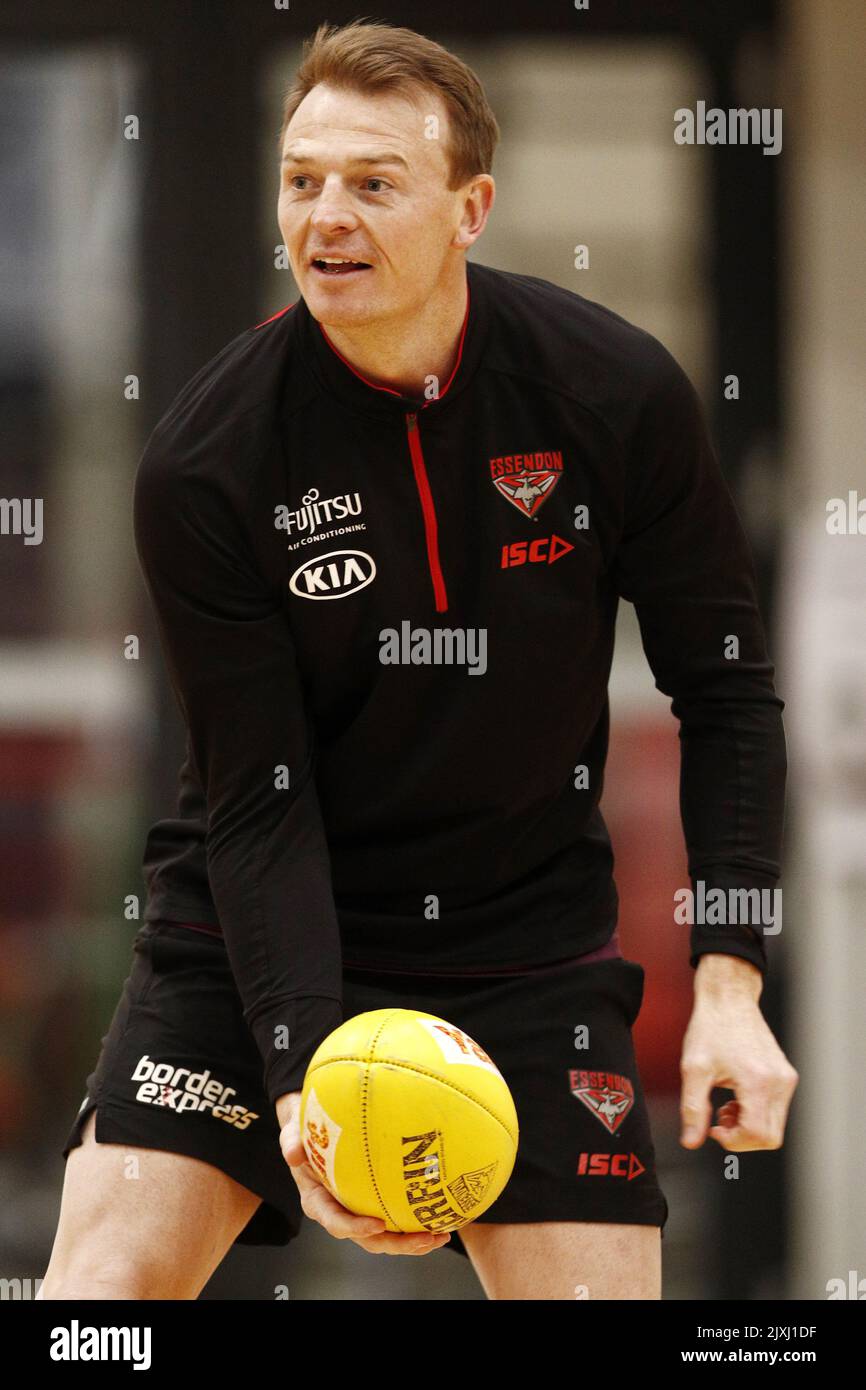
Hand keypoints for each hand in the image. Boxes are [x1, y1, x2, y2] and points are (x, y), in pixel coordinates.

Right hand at [275, 1091, 451, 1255]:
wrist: (313, 1133)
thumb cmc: (305, 1134)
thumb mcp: (292, 1134)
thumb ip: (291, 1142)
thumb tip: (292, 1153)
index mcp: (319, 1203)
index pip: (336, 1223)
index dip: (356, 1228)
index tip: (378, 1225)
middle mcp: (340, 1214)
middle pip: (368, 1239)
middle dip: (397, 1244)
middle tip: (424, 1239)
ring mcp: (358, 1213)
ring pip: (386, 1237)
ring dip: (413, 1241)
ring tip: (440, 1235)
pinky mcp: (373, 1206)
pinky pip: (395, 1220)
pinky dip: (416, 1223)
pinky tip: (441, 1216)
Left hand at [679, 955, 798, 1151]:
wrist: (729, 998)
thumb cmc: (710, 1029)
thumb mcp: (693, 1069)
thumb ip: (692, 1109)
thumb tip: (690, 1143)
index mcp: (758, 1082)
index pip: (757, 1135)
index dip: (733, 1141)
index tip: (713, 1129)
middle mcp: (780, 1082)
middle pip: (771, 1138)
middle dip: (741, 1137)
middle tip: (718, 1120)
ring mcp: (786, 1078)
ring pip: (775, 1126)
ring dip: (748, 1126)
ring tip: (725, 1108)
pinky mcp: (786, 1075)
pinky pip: (777, 1110)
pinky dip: (757, 1114)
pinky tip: (736, 1098)